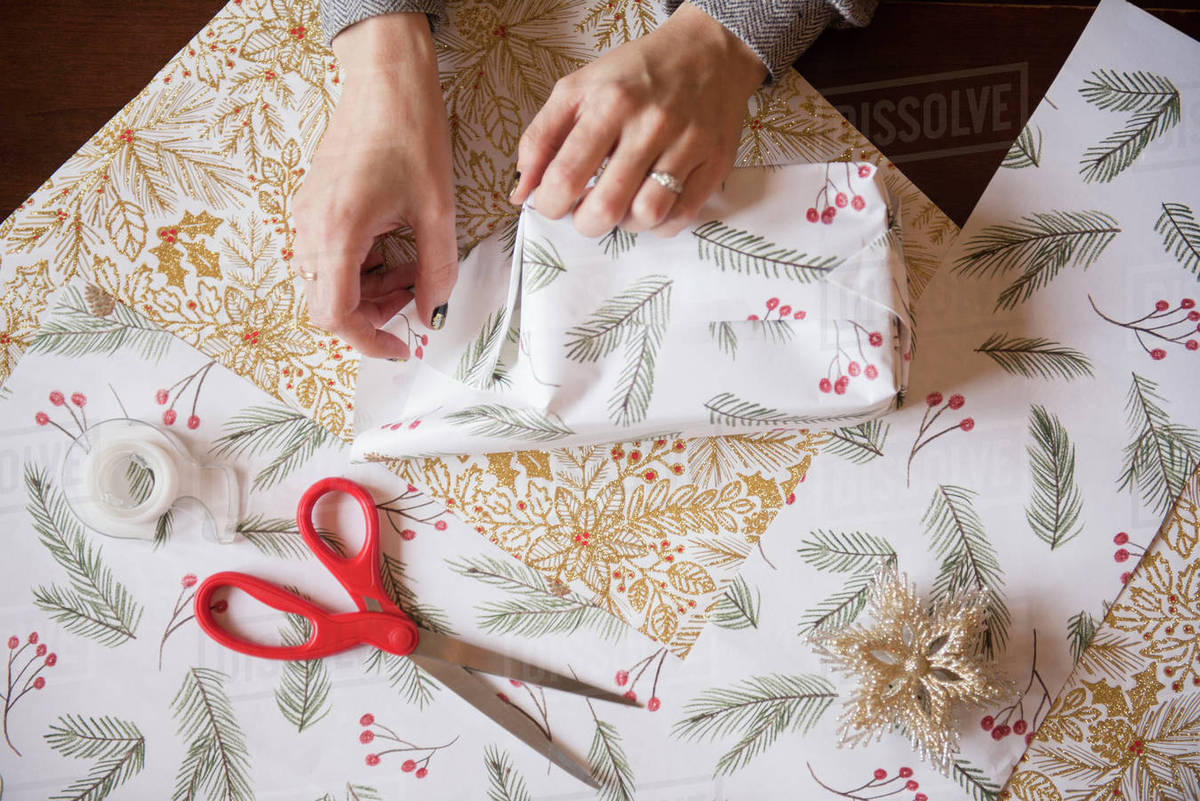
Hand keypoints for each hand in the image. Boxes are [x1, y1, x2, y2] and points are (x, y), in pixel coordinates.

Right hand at [293, 13, 456, 359]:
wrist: (385, 80)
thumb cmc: (411, 134)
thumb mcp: (438, 211)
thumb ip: (437, 272)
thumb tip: (432, 315)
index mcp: (337, 231)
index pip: (333, 315)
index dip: (366, 340)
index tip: (399, 345)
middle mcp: (309, 227)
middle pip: (326, 303)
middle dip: (371, 313)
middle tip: (414, 294)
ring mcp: (305, 215)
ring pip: (325, 283)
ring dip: (366, 291)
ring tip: (409, 269)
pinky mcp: (311, 205)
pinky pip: (325, 257)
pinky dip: (357, 268)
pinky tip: (391, 249)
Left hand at [508, 2, 766, 237]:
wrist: (708, 52)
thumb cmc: (635, 73)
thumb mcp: (578, 89)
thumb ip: (541, 138)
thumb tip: (520, 191)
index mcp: (609, 103)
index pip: (566, 176)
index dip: (550, 204)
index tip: (552, 201)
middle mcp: (651, 124)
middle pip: (606, 207)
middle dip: (584, 222)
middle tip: (584, 210)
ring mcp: (688, 146)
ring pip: (645, 217)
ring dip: (623, 224)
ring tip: (619, 205)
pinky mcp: (715, 164)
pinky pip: (680, 218)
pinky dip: (657, 224)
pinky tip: (648, 204)